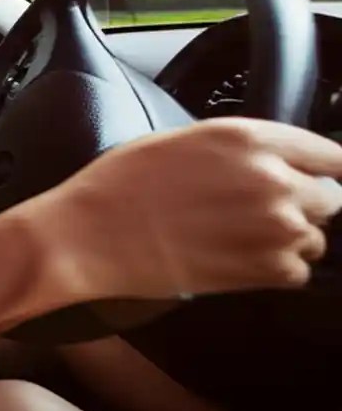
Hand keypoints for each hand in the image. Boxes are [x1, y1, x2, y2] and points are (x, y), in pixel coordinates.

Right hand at [30, 118, 341, 301]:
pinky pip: (297, 272)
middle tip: (257, 211)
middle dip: (301, 204)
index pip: (330, 152)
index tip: (320, 177)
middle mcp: (274, 180)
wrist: (92, 235)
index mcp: (250, 138)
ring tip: (237, 238)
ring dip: (287, 239)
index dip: (326, 167)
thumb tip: (274, 160)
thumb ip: (239, 147)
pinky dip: (273, 270)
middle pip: (330, 198)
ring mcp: (276, 228)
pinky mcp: (266, 270)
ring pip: (314, 237)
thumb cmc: (121, 185)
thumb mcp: (182, 140)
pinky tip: (233, 259)